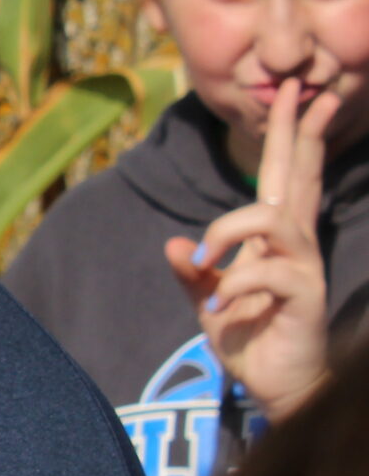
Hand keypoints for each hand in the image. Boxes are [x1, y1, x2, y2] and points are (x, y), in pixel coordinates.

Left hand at [164, 77, 340, 420]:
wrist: (275, 387)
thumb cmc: (250, 339)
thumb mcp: (210, 301)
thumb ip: (192, 273)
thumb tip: (172, 246)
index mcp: (275, 240)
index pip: (286, 176)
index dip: (288, 135)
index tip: (293, 93)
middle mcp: (296, 245)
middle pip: (299, 176)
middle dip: (294, 132)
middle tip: (296, 88)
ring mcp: (304, 268)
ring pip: (272, 218)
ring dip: (226, 231)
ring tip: (205, 263)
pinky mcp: (304, 296)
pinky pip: (267, 271)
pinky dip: (233, 283)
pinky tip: (219, 305)